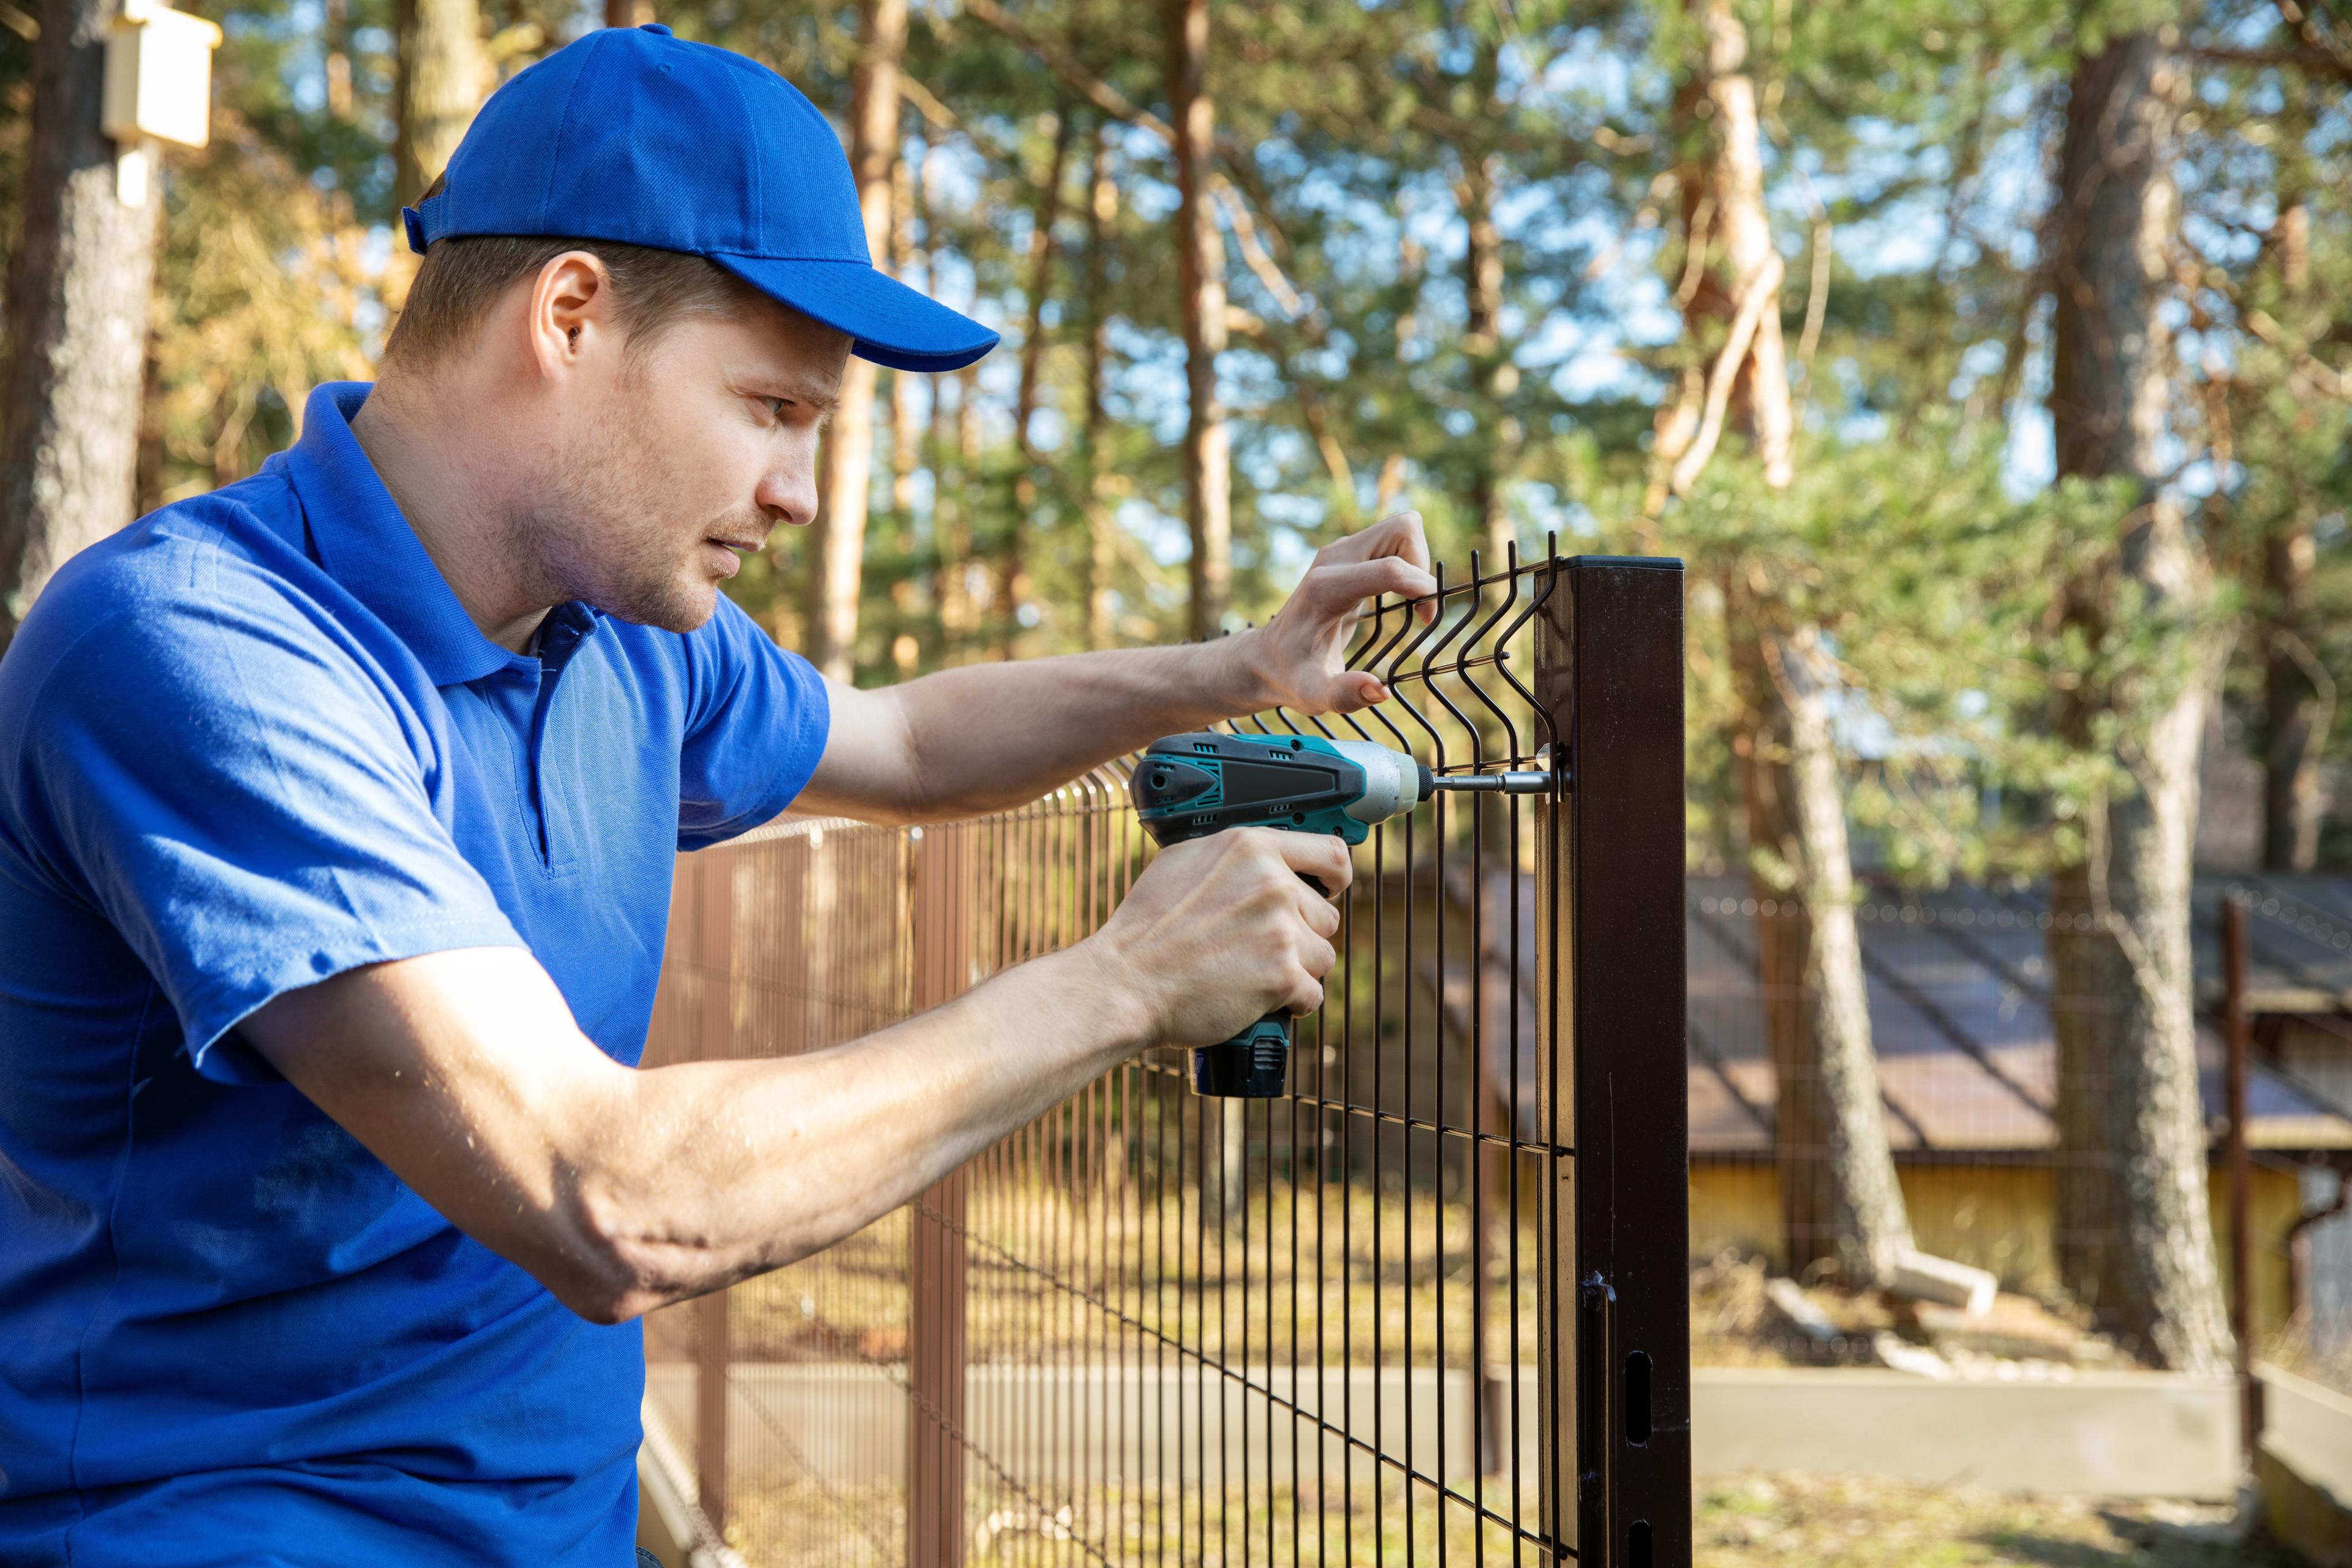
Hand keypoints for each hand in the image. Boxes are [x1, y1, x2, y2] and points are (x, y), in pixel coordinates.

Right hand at [1085, 828, 1351, 1046]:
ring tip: (1252, 973)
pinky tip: (1258, 998)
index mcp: (1251, 847)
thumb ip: (1236, 857)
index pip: (1331, 853)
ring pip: (1322, 956)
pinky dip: (1290, 1003)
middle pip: (1325, 916)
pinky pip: (1312, 993)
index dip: (1335, 877)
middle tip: (1258, 948)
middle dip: (1300, 935)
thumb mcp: (1185, 862)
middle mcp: (1272, 883)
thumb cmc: (1146, 928)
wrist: (1125, 983)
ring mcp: (1280, 930)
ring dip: (1295, 970)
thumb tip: (1267, 859)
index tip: (1330, 890)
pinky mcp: (1282, 976)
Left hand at [1241, 511, 1438, 714]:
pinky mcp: (1348, 554)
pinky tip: (1401, 596)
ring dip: (1418, 562)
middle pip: (1402, 529)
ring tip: (1412, 602)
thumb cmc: (1290, 675)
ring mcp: (1341, 552)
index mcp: (1327, 588)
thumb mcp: (1312, 694)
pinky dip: (1408, 562)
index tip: (1426, 620)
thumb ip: (1343, 695)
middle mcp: (1334, 559)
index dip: (1422, 589)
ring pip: (1401, 529)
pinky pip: (1394, 541)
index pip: (1391, 568)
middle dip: (1423, 565)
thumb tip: (1380, 691)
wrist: (1265, 656)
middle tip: (1419, 606)